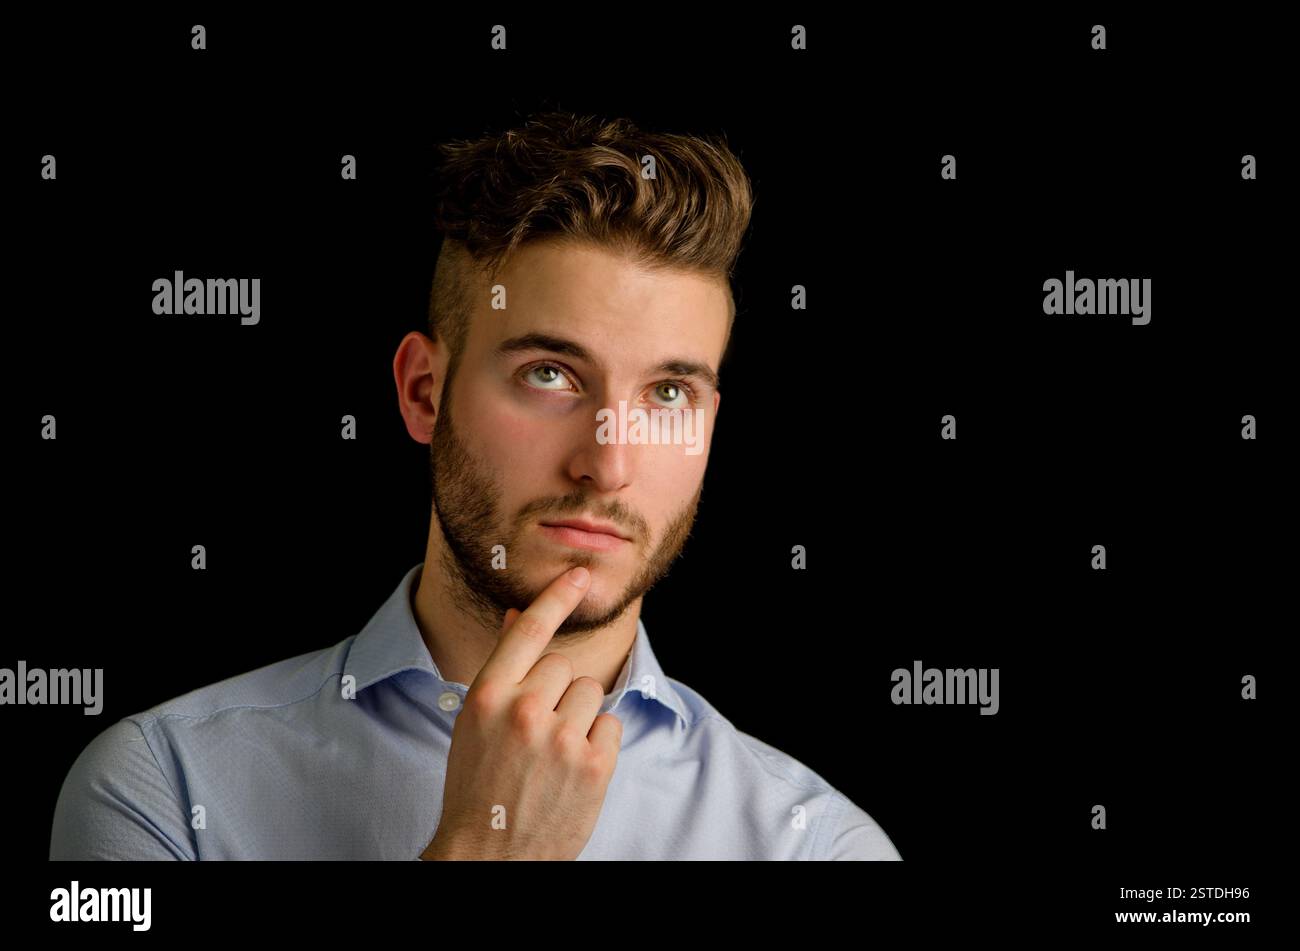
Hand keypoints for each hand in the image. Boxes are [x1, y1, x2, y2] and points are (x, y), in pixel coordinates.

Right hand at [420, 566, 622, 859]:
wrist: (488, 855)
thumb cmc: (479, 785)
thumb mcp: (477, 722)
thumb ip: (504, 670)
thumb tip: (518, 617)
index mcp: (487, 696)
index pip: (529, 631)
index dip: (557, 597)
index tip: (581, 575)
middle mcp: (523, 711)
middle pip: (565, 666)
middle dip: (557, 692)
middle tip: (536, 731)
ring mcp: (560, 739)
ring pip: (590, 692)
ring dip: (579, 716)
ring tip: (553, 752)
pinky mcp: (593, 765)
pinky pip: (610, 725)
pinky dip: (598, 743)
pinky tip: (572, 769)